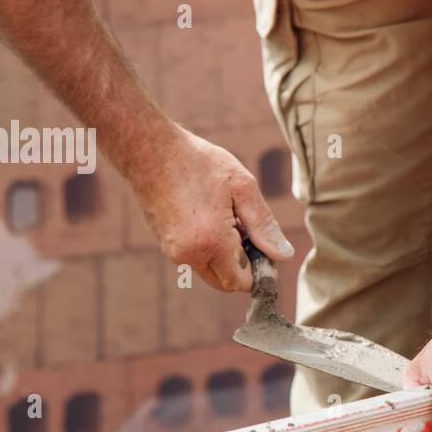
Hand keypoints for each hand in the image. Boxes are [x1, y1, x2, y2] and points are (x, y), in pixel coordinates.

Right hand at [128, 125, 294, 290]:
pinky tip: (210, 217)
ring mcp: (172, 251)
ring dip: (224, 256)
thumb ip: (264, 225)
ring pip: (209, 270)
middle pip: (224, 282)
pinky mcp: (164, 244)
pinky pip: (194, 257)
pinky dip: (207, 247)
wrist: (148, 149)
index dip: (258, 272)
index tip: (266, 251)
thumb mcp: (242, 187)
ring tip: (228, 218)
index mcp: (211, 242)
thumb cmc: (198, 163)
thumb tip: (283, 256)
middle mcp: (188, 254)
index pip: (240, 282)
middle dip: (242, 267)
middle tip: (248, 233)